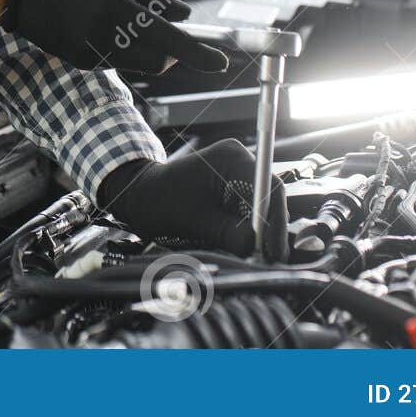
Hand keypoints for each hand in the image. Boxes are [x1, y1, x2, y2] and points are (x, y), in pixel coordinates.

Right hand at [0, 0, 228, 74]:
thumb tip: (185, 12)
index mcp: (112, 8)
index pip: (166, 38)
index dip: (197, 52)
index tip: (222, 63)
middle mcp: (103, 38)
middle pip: (159, 59)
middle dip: (173, 50)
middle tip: (169, 26)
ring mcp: (91, 55)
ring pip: (141, 62)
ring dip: (150, 48)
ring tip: (126, 16)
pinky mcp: (83, 64)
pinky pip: (119, 60)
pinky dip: (126, 47)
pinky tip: (103, 23)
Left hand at [97, 139, 287, 259]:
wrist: (139, 196)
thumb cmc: (158, 200)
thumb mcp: (194, 220)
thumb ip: (228, 233)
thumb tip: (256, 247)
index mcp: (230, 157)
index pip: (269, 187)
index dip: (275, 221)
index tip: (274, 250)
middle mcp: (238, 161)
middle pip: (269, 198)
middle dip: (268, 230)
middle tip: (267, 259)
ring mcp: (236, 175)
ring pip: (260, 209)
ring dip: (257, 233)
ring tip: (251, 256)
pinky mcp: (232, 190)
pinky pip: (248, 213)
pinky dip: (246, 231)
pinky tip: (240, 246)